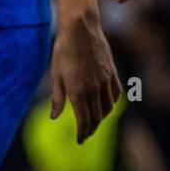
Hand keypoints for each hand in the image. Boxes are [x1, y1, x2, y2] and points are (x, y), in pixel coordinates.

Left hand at [50, 19, 120, 143]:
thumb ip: (57, 98)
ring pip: (108, 108)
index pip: (84, 120)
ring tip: (94, 121)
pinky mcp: (113, 73)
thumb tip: (54, 117)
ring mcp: (106, 82)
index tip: (79, 141)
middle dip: (91, 129)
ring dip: (101, 118)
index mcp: (79, 92)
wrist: (81, 30)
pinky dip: (111, 103)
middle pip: (97, 118)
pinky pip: (116, 94)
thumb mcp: (55, 75)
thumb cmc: (63, 51)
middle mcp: (95, 90)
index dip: (82, 133)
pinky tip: (105, 104)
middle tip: (85, 135)